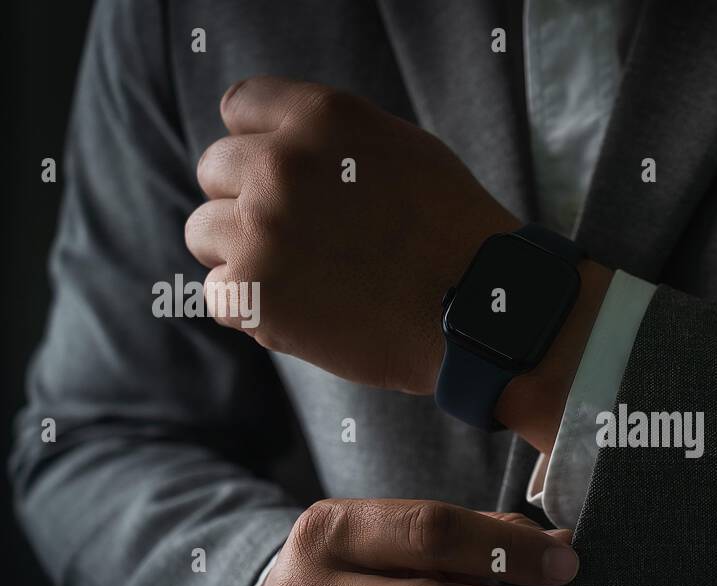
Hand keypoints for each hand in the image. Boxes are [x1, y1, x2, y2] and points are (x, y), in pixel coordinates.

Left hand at [185, 76, 521, 393]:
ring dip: (244, 256)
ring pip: (205, 233)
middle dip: (247, 202)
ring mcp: (263, 229)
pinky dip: (252, 309)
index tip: (282, 179)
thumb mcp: (402, 153)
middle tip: (298, 240)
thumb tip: (274, 146)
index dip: (258, 144)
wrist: (480, 315)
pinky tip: (305, 313)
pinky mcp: (255, 293)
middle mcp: (282, 164)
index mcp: (321, 119)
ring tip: (304, 281)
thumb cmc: (454, 238)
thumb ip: (332, 142)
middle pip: (214, 170)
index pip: (239, 107)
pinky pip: (218, 295)